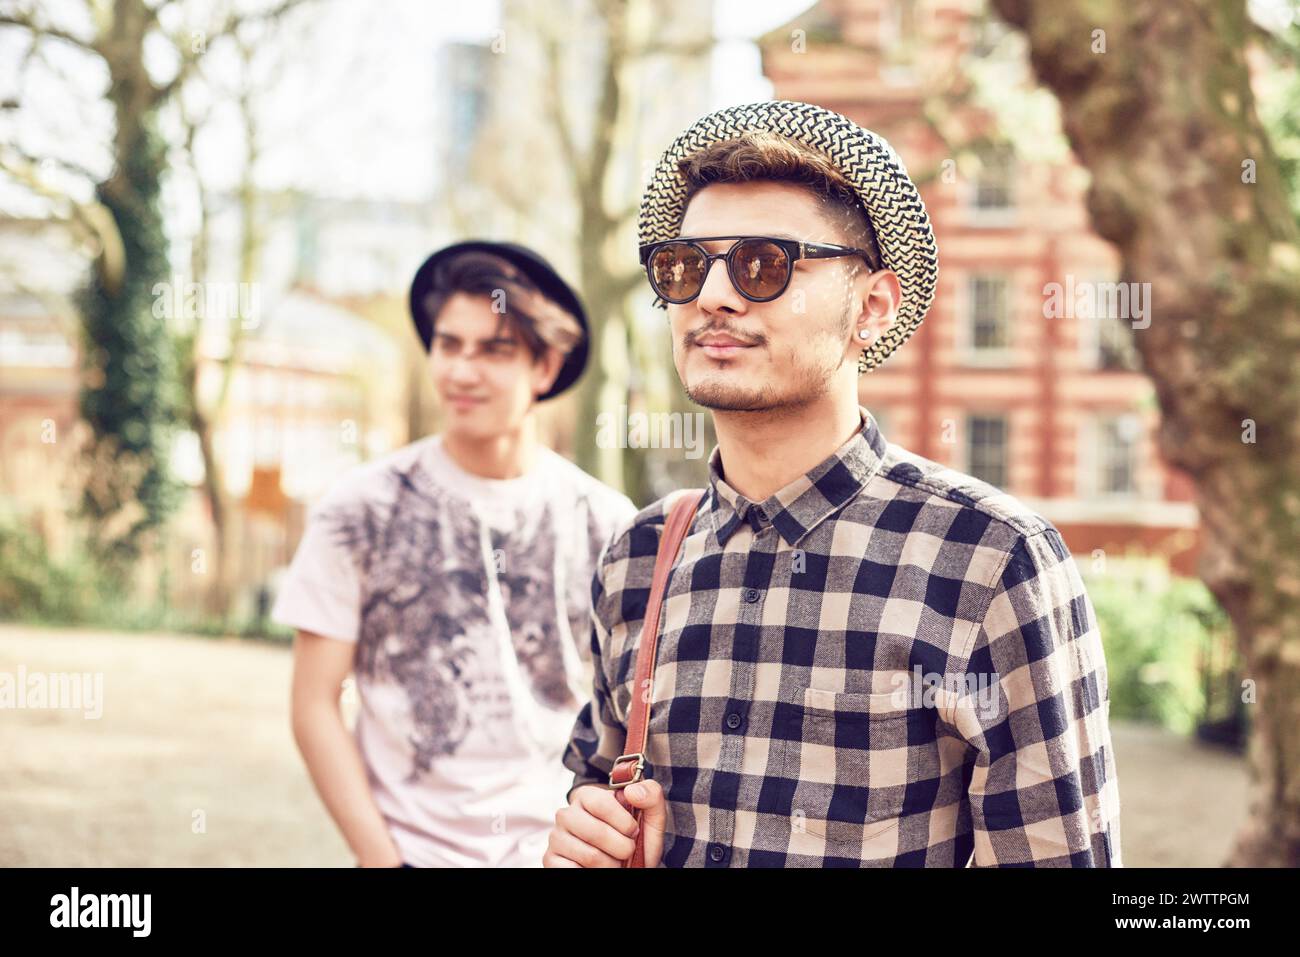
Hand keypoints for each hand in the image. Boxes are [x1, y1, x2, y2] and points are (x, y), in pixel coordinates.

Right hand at [543, 780, 666, 867]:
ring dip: (611, 865)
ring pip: (590, 856)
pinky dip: (594, 874)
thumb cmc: (635, 839)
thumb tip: (633, 791)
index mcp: (586, 796)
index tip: (634, 832)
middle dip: (621, 847)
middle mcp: (566, 814)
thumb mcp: (650, 817)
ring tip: (615, 861)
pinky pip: (574, 870)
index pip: (602, 804)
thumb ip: (651, 795)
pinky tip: (597, 869)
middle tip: (627, 851)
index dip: (624, 822)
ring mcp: (556, 838)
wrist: (626, 864)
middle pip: (596, 832)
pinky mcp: (551, 860)